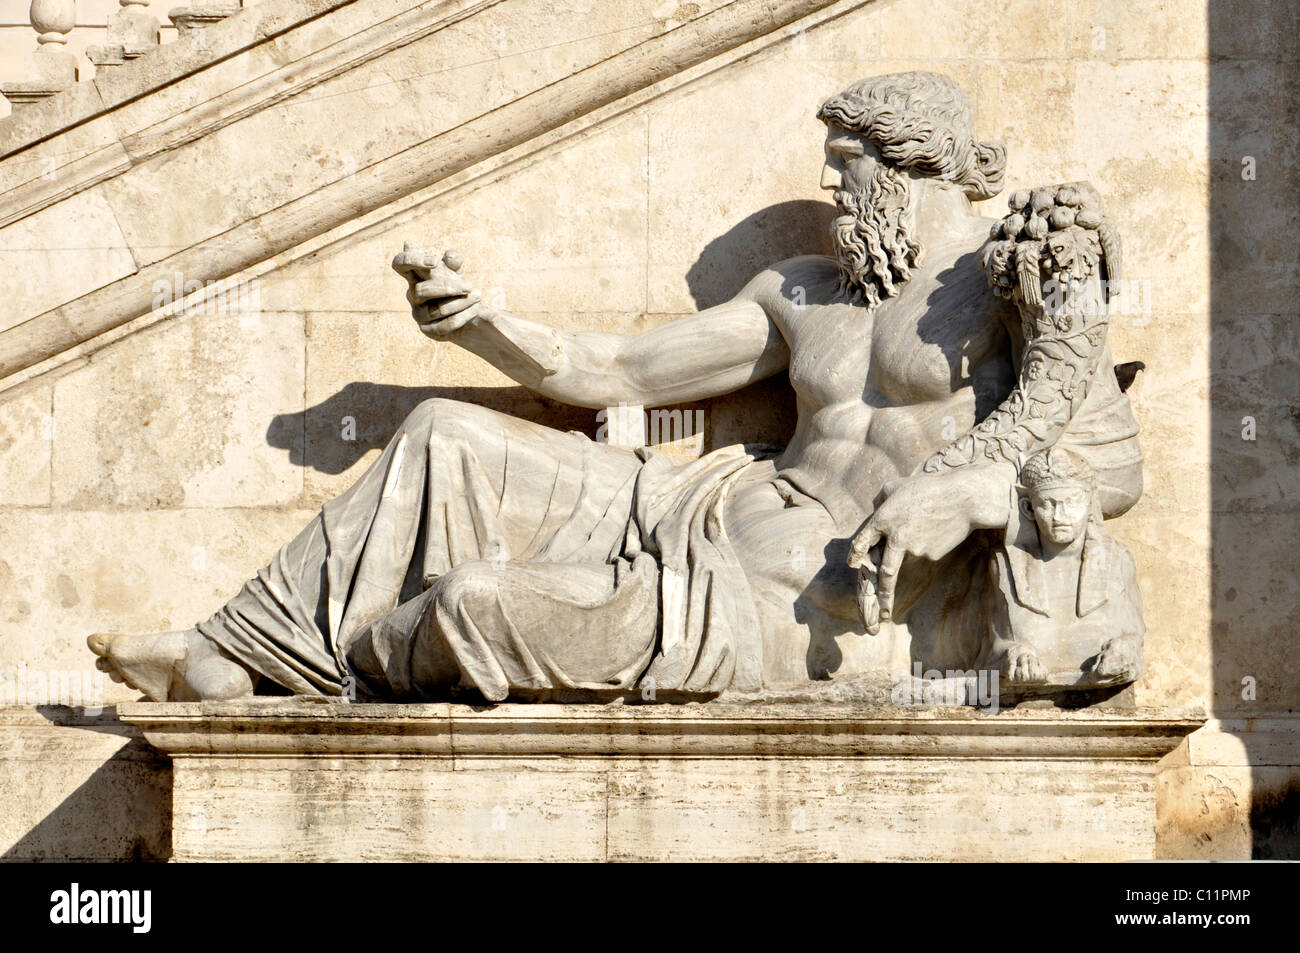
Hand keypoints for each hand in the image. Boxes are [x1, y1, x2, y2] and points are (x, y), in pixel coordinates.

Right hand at [393, 243, 486, 337]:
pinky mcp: (428, 330)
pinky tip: (476, 308)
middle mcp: (412, 294)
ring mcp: (418, 313)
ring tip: (478, 295)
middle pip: (421, 290)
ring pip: (436, 309)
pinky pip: (446, 325)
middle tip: (469, 286)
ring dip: (460, 302)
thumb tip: (450, 256)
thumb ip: (453, 260)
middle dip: (446, 288)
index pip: (400, 264)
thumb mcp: (455, 269)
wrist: (464, 309)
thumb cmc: (454, 282)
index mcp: (414, 275)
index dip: (412, 260)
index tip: (434, 262)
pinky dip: (464, 315)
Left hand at [847, 466, 1012, 626]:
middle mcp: (895, 538)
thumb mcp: (898, 485)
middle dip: (881, 593)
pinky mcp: (931, 555)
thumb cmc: (929, 488)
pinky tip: (939, 529)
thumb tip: (876, 508)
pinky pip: (924, 552)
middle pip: (884, 571)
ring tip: (915, 549)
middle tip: (879, 608)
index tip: (853, 564)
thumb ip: (882, 498)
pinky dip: (928, 544)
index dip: (855, 554)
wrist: (963, 498)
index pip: (862, 542)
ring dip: (907, 558)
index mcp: (883, 520)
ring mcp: (914, 550)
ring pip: (906, 556)